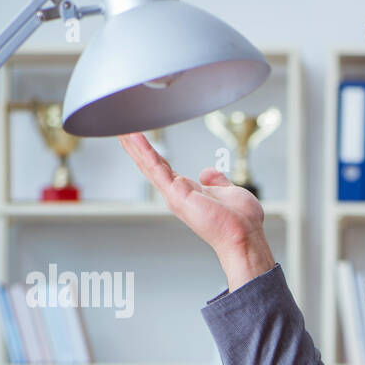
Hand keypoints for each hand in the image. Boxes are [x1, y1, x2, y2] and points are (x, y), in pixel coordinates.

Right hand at [117, 132, 274, 290]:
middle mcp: (178, 194)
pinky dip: (144, 151)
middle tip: (121, 130)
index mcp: (189, 192)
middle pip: (151, 166)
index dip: (152, 153)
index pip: (164, 168)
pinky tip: (133, 137)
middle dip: (136, 148)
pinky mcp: (175, 193)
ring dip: (134, 146)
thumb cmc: (241, 222)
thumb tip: (208, 173)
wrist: (244, 235)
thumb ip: (217, 182)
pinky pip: (156, 167)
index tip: (140, 140)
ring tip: (121, 129)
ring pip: (149, 165)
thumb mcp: (230, 193)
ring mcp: (174, 195)